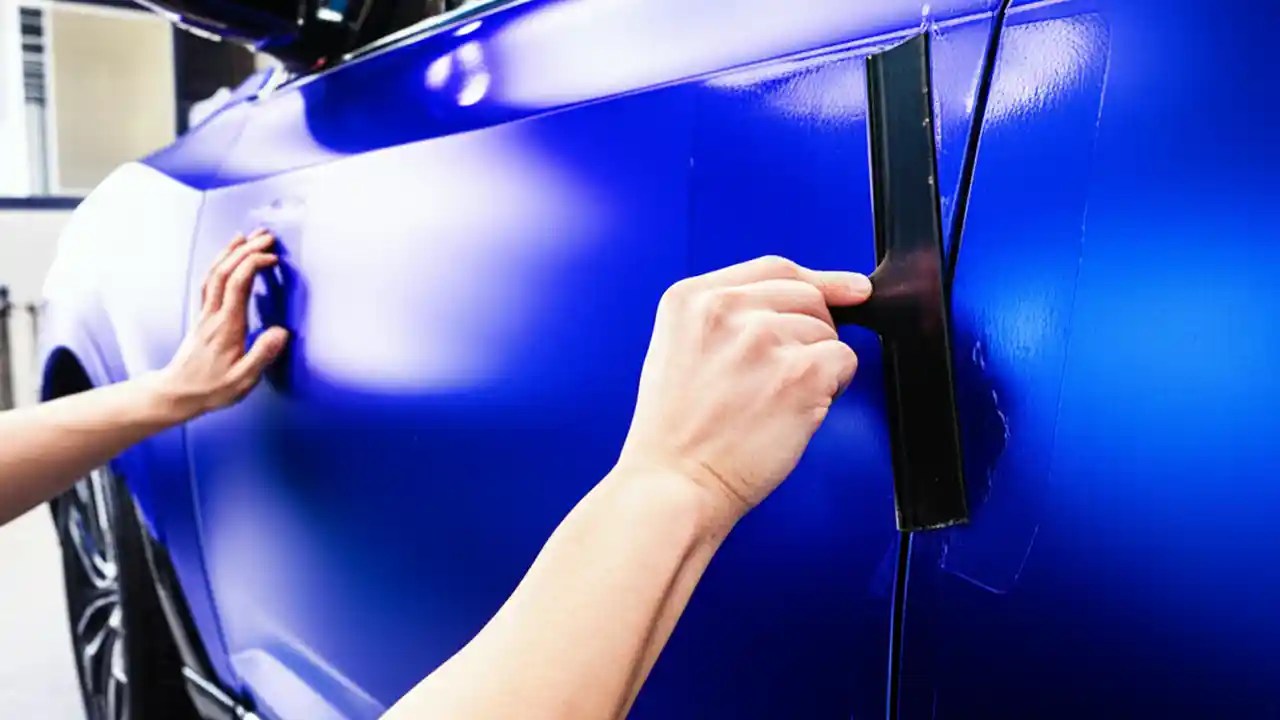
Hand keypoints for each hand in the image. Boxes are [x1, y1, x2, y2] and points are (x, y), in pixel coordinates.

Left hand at [157, 230, 289, 417]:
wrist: (178, 392)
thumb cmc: (212, 388)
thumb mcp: (243, 379)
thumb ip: (262, 354)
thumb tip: (281, 331)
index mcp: (227, 326)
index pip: (238, 284)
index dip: (254, 264)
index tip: (273, 257)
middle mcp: (214, 314)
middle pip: (226, 271)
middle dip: (246, 250)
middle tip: (266, 236)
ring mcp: (206, 313)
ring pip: (214, 274)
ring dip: (230, 252)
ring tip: (246, 236)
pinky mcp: (203, 316)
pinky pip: (210, 282)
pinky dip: (220, 264)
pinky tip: (228, 258)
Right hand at [617, 256, 871, 524]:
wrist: (674, 484)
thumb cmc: (677, 434)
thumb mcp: (679, 350)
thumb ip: (730, 317)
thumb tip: (809, 297)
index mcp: (692, 299)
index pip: (774, 269)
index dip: (819, 280)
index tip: (847, 290)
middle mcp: (728, 309)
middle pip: (808, 297)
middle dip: (812, 333)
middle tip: (783, 377)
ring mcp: (765, 338)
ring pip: (829, 332)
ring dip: (817, 366)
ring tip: (775, 401)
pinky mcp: (800, 373)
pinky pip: (844, 361)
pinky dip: (834, 387)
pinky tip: (797, 410)